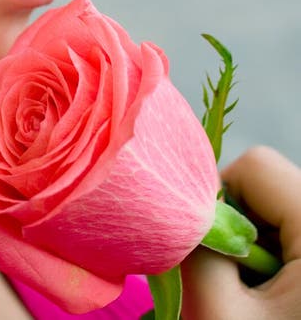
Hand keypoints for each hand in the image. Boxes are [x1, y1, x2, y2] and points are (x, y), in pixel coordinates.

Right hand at [181, 146, 300, 319]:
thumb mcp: (220, 315)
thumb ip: (195, 253)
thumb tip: (182, 218)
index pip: (255, 166)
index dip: (219, 197)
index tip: (207, 247)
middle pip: (270, 187)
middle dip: (240, 228)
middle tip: (236, 283)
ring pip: (282, 214)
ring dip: (260, 250)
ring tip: (262, 302)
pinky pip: (297, 238)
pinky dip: (280, 264)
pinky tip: (281, 305)